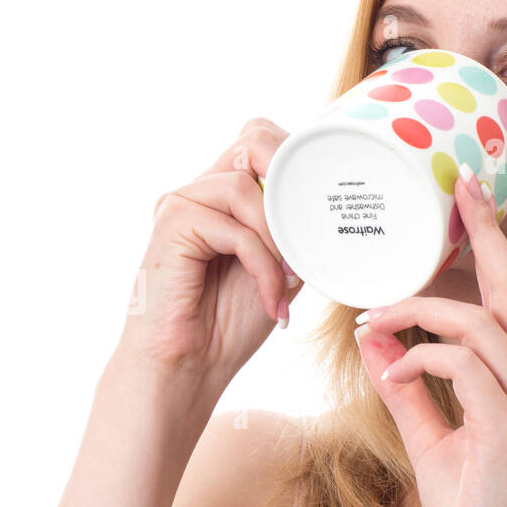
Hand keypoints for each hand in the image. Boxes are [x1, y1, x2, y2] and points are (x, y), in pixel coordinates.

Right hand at [118, 118, 303, 390]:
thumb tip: (333, 209)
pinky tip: (269, 299)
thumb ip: (294, 234)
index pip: (262, 142)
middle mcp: (199, 191)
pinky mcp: (173, 224)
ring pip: (246, 187)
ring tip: (286, 282)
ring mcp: (182, 203)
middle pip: (253, 138)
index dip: (298, 158)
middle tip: (311, 228)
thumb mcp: (278, 269)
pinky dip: (262, 266)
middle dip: (293, 178)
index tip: (327, 201)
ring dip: (278, 239)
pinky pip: (235, 229)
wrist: (187, 368)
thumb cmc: (226, 325)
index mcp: (221, 196)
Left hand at [353, 162, 506, 506]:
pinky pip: (464, 365)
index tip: (466, 203)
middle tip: (455, 191)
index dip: (491, 248)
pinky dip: (421, 357)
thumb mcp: (431, 439)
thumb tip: (375, 343)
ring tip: (372, 321)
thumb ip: (406, 390)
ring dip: (418, 311)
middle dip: (485, 235)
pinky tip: (392, 368)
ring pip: (478, 322)